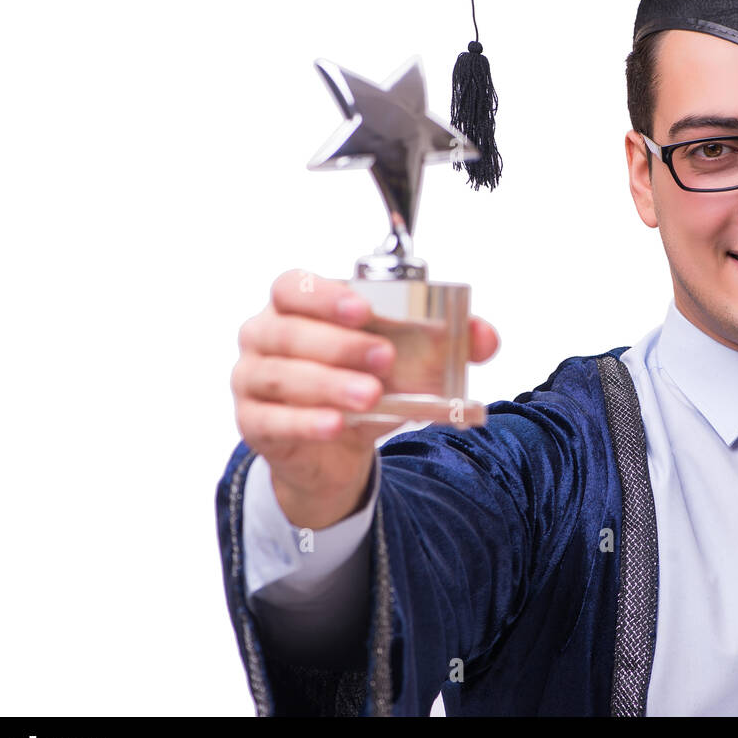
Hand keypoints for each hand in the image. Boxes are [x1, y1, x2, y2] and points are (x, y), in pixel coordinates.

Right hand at [231, 269, 499, 528]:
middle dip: (339, 345)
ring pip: (280, 376)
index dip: (323, 295)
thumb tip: (485, 336)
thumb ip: (448, 342)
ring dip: (328, 384)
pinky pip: (272, 419)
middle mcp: (265, 337)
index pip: (292, 286)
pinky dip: (306, 421)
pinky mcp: (254, 423)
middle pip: (287, 332)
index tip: (362, 309)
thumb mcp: (407, 361)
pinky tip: (336, 425)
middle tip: (385, 358)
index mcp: (295, 307)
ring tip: (370, 396)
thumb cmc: (363, 384)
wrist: (337, 450)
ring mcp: (252, 380)